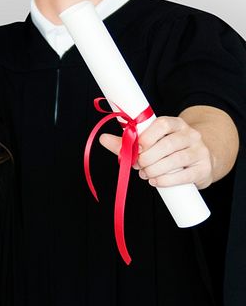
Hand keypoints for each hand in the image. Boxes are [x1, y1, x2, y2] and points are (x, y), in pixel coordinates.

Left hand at [99, 114, 213, 188]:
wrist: (201, 160)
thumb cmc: (168, 150)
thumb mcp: (150, 142)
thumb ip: (127, 142)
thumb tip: (102, 138)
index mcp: (175, 124)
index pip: (162, 124)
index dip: (147, 137)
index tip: (137, 148)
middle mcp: (190, 135)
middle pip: (167, 145)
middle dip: (148, 158)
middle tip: (139, 165)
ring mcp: (199, 151)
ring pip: (175, 160)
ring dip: (155, 170)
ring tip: (146, 174)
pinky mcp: (204, 168)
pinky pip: (185, 175)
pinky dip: (167, 180)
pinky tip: (156, 181)